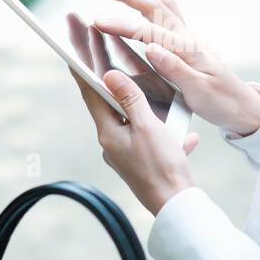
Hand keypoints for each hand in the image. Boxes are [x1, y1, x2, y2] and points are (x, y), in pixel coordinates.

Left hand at [68, 62, 199, 216]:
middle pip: (110, 108)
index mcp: (108, 133)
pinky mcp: (140, 164)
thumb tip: (109, 76)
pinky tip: (185, 137)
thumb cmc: (161, 166)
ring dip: (144, 111)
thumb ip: (130, 99)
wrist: (176, 204)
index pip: (91, 96)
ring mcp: (125, 156)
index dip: (83, 73)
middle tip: (111, 64)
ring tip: (157, 101)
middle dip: (114, 87)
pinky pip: (150, 142)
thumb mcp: (147, 126)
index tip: (73, 55)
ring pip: (132, 124)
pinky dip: (165, 135)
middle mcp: (112, 145)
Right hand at [93, 0, 259, 135]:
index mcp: (187, 48)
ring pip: (161, 4)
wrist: (241, 105)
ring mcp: (187, 37)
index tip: (98, 22)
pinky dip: (148, 2)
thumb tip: (151, 48)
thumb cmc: (221, 101)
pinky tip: (138, 3)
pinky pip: (165, 13)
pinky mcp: (185, 42)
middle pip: (156, 4)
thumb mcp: (199, 91)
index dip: (122, 25)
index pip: (149, 31)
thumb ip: (175, 69)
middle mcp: (187, 36)